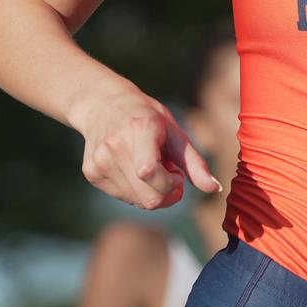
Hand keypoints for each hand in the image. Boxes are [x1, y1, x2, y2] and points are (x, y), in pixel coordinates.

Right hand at [71, 88, 219, 208]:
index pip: (150, 173)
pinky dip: (135, 190)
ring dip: (150, 191)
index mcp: (139, 130)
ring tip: (148, 166)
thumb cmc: (147, 118)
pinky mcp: (91, 173)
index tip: (177, 175)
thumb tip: (215, 189)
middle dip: (166, 193)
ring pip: (136, 201)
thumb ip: (194, 163)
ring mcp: (99, 161)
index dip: (170, 184)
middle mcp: (115, 147)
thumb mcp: (174, 132)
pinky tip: (133, 168)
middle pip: (148, 199)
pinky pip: (123, 197)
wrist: (102, 105)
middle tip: (168, 173)